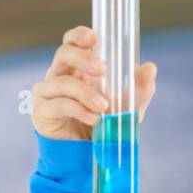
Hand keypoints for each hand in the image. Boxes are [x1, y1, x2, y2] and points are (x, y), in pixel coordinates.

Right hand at [32, 24, 157, 140]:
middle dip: (82, 58)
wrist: (87, 156)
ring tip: (104, 107)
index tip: (93, 37)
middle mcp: (59, 75)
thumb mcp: (127, 107)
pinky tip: (94, 119)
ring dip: (85, 92)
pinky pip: (59, 105)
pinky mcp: (42, 111)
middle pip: (63, 54)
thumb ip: (140, 89)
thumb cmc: (105, 126)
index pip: (71, 43)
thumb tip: (151, 68)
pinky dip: (78, 110)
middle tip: (101, 69)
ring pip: (62, 82)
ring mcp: (47, 92)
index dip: (78, 35)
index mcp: (76, 68)